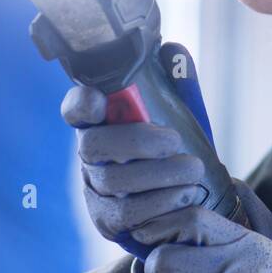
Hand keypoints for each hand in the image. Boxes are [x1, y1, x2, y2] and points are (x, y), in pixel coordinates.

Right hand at [61, 42, 214, 252]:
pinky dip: (162, 202)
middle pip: (93, 146)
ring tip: (194, 170)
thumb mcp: (180, 114)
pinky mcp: (107, 220)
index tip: (100, 100)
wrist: (191, 198)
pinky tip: (186, 194)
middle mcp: (90, 155)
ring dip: (160, 175)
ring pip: (114, 182)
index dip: (82, 103)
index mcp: (103, 122)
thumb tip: (173, 52)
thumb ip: (176, 84)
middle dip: (137, 142)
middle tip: (175, 141)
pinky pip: (128, 213)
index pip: (78, 108)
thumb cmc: (176, 149)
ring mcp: (95, 189)